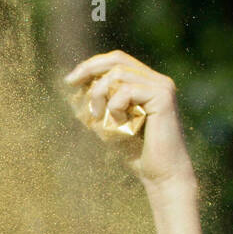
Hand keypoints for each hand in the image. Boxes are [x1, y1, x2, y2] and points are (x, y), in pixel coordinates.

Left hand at [64, 50, 194, 189]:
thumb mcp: (106, 125)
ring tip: (98, 119)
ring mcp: (161, 86)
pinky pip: (126, 91)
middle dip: (89, 70)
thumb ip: (95, 106)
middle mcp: (156, 80)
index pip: (116, 61)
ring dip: (99, 96)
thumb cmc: (135, 152)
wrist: (160, 174)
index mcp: (145, 83)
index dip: (91, 66)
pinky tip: (118, 125)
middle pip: (117, 60)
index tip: (69, 81)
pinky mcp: (163, 96)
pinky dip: (113, 108)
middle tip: (71, 84)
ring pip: (117, 75)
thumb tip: (73, 86)